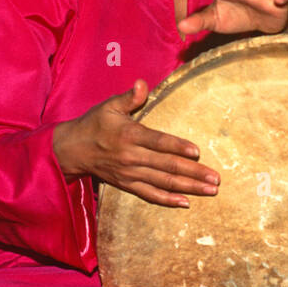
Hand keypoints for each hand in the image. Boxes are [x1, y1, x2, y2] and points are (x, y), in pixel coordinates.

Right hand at [52, 79, 219, 206]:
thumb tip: (142, 83)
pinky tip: (186, 203)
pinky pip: (150, 195)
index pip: (158, 142)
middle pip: (167, 166)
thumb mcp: (109, 106)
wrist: (71, 150)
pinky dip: (168, 200)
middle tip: (216, 178)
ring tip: (210, 190)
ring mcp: (130, 174)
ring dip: (189, 187)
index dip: (178, 147)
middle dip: (194, 173)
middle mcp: (132, 157)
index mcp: (130, 135)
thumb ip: (130, 97)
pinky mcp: (127, 185)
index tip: (197, 152)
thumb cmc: (94, 124)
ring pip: (164, 182)